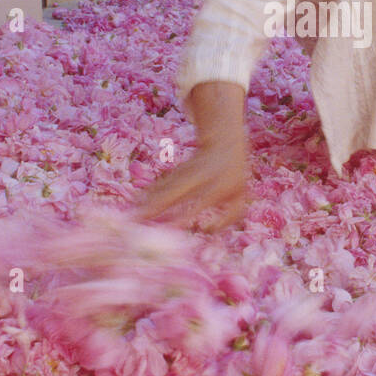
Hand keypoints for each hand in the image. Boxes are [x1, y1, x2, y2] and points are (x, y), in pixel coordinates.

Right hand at [134, 132, 249, 232]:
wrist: (223, 143)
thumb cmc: (234, 176)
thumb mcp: (241, 195)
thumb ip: (231, 216)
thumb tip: (210, 231)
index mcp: (217, 187)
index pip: (199, 203)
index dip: (185, 215)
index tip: (171, 228)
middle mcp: (199, 179)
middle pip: (176, 192)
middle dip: (158, 205)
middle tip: (141, 218)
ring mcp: (186, 173)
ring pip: (166, 186)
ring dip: (150, 198)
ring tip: (134, 211)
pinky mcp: (178, 171)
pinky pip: (162, 182)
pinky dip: (150, 191)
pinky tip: (137, 200)